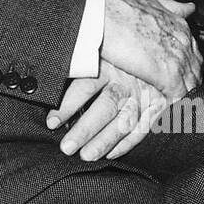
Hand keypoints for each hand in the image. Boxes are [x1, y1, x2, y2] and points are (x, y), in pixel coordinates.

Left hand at [45, 62, 169, 160]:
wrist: (158, 47)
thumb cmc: (116, 52)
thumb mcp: (98, 51)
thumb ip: (77, 65)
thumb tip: (45, 83)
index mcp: (108, 65)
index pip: (85, 86)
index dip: (67, 105)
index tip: (51, 123)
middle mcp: (126, 81)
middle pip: (105, 107)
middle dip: (85, 130)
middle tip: (67, 147)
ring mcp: (142, 95)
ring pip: (124, 122)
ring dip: (105, 141)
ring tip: (86, 156)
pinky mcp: (156, 106)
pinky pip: (142, 128)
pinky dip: (126, 144)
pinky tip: (110, 155)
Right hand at [100, 0, 202, 100]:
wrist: (104, 17)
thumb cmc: (118, 10)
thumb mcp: (150, 2)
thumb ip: (172, 7)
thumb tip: (189, 7)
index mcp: (180, 27)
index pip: (194, 52)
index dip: (189, 66)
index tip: (182, 75)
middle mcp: (184, 43)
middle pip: (197, 70)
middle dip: (191, 83)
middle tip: (182, 95)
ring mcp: (178, 60)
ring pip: (192, 84)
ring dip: (185, 96)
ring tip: (179, 109)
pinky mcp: (168, 76)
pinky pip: (180, 95)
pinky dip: (176, 104)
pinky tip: (171, 112)